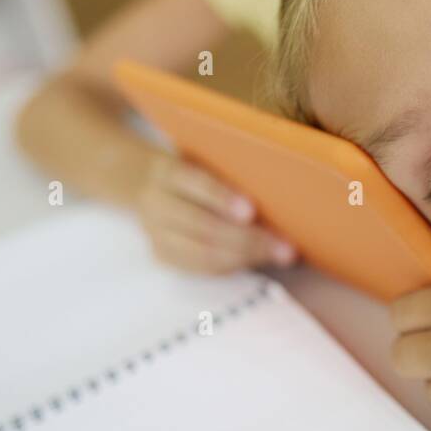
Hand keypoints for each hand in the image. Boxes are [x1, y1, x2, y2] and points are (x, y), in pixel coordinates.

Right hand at [133, 154, 296, 273]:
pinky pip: (199, 267)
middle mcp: (157, 203)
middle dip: (248, 239)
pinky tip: (255, 261)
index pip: (196, 184)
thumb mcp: (203, 163)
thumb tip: (277, 200)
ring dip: (246, 257)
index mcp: (168, 172)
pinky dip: (231, 266)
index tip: (251, 212)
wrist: (145, 184)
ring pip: (202, 253)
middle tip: (285, 247)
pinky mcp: (160, 255)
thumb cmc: (192, 173)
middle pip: (202, 226)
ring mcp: (155, 233)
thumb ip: (228, 177)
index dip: (222, 198)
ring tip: (277, 256)